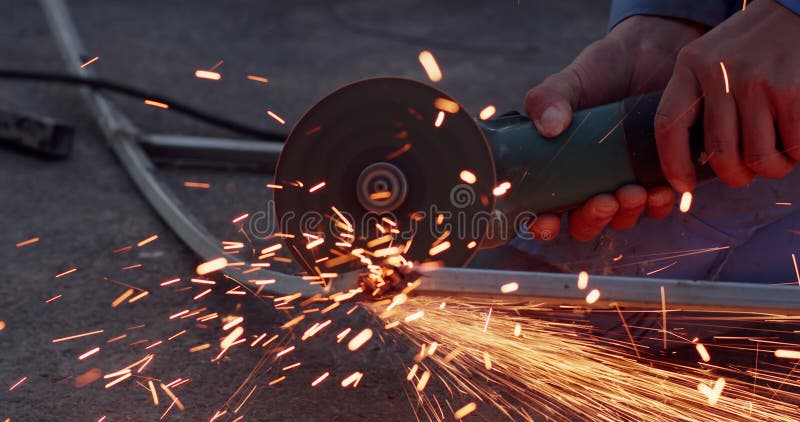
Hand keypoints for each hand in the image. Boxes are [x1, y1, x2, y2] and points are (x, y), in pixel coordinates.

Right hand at [525, 16, 704, 240]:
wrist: (652, 52)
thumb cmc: (602, 69)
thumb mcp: (569, 81)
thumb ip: (548, 98)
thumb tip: (549, 126)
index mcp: (559, 168)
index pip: (543, 210)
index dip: (542, 225)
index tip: (548, 221)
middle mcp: (589, 182)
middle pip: (584, 223)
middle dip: (593, 220)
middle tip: (604, 201)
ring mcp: (624, 182)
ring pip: (622, 219)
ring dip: (626, 214)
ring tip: (634, 192)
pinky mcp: (658, 176)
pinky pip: (657, 206)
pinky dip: (658, 204)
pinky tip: (662, 190)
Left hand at [655, 0, 799, 191]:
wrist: (799, 9)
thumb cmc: (755, 44)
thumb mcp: (713, 58)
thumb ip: (699, 97)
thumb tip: (691, 163)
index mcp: (690, 65)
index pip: (668, 124)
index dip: (672, 164)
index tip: (683, 187)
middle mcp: (719, 73)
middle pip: (719, 154)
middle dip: (735, 176)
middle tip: (745, 172)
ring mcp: (756, 82)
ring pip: (757, 158)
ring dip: (771, 168)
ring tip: (778, 153)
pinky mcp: (793, 91)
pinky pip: (792, 148)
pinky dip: (797, 153)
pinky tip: (796, 137)